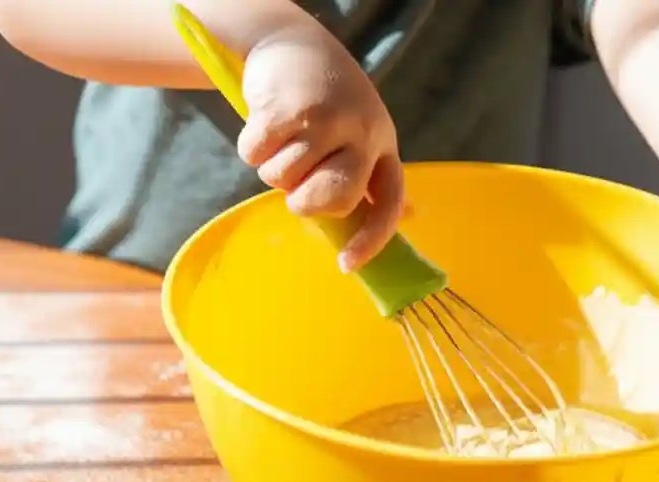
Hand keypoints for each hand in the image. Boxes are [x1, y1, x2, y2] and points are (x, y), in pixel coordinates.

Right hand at [236, 23, 402, 272]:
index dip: (371, 238)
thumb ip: (372, 171)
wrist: (290, 40)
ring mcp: (326, 119)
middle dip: (305, 202)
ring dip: (271, 167)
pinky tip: (262, 123)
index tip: (347, 264)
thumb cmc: (323, 98)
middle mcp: (362, 131)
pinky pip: (257, 156)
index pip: (389, 200)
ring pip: (284, 180)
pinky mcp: (288, 109)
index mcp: (383, 141)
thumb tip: (408, 216)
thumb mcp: (359, 129)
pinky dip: (250, 147)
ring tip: (281, 138)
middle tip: (296, 184)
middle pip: (334, 198)